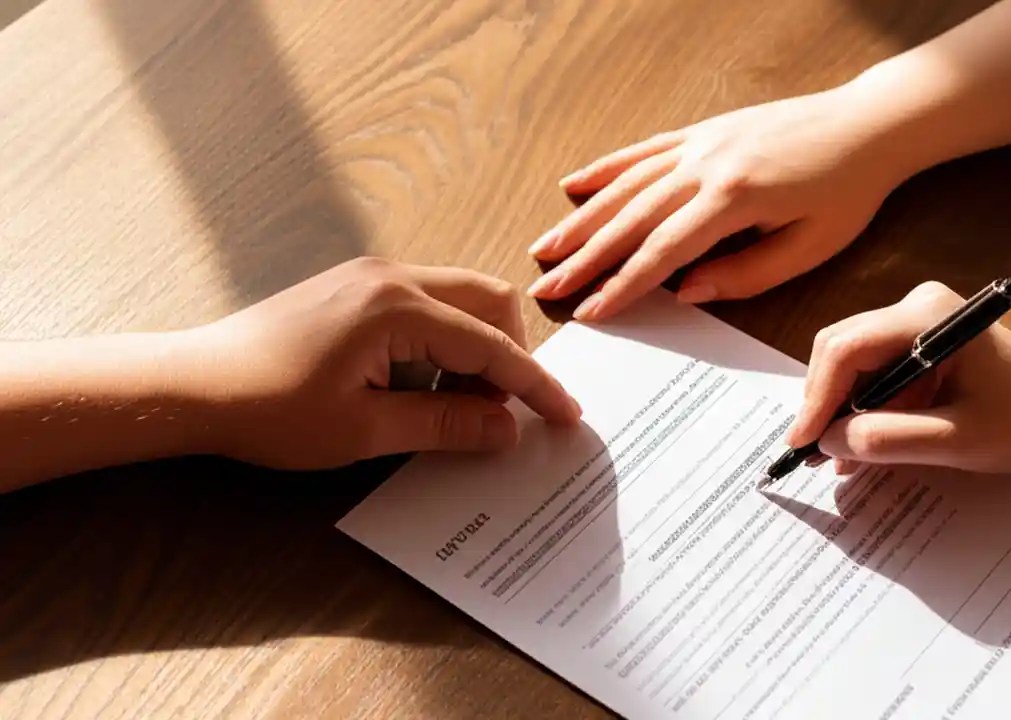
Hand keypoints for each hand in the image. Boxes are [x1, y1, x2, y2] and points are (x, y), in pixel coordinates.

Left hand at [184, 257, 580, 468]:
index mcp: (398, 307)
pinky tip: (419, 384)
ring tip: (452, 405)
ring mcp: (373, 277)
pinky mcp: (358, 289)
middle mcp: (393, 277)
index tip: (566, 415)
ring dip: (475, 349)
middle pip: (488, 302)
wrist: (194, 385)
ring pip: (461, 300)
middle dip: (509, 356)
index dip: (533, 385)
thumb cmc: (271, 409)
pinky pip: (429, 304)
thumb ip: (445, 423)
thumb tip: (507, 429)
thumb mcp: (365, 430)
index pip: (491, 345)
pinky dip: (445, 341)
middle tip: (497, 412)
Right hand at [527, 80, 911, 320]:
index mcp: (734, 197)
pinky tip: (573, 185)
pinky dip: (605, 168)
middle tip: (546, 288)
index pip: (662, 250)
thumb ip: (746, 274)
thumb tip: (684, 293)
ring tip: (545, 248)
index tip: (590, 311)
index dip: (622, 285)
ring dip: (581, 217)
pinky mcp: (702, 130)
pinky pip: (643, 150)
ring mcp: (700, 142)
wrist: (868, 124)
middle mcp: (707, 164)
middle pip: (630, 217)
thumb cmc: (847, 192)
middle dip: (584, 257)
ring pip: (626, 184)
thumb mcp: (809, 246)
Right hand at [789, 282, 1010, 473]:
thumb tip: (829, 442)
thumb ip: (888, 440)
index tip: (802, 444)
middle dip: (823, 402)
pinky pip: (876, 369)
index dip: (816, 398)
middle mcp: (916, 305)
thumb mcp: (956, 441)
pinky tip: (866, 443)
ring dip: (843, 408)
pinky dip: (866, 406)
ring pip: (853, 361)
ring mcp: (918, 318)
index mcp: (928, 316)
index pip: (847, 348)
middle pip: (841, 348)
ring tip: (839, 458)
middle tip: (813, 453)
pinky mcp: (922, 336)